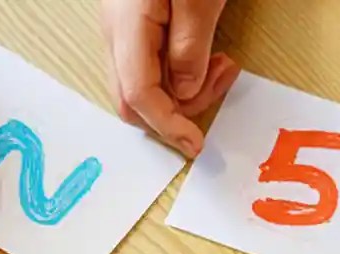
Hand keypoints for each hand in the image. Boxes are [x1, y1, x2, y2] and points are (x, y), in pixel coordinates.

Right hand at [100, 0, 240, 156]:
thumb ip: (190, 47)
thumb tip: (184, 93)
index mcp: (126, 26)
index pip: (138, 94)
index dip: (167, 125)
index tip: (195, 143)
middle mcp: (115, 31)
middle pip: (132, 99)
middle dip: (176, 111)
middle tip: (220, 85)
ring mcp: (122, 28)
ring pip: (144, 84)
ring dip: (185, 89)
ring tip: (224, 63)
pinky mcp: (135, 23)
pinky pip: (150, 65)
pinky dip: (180, 72)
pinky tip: (209, 56)